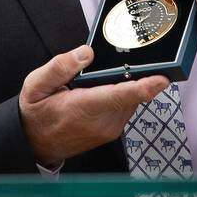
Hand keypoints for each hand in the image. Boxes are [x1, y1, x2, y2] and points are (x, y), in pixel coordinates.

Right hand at [18, 45, 168, 167]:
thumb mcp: (35, 85)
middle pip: (129, 92)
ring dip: (125, 83)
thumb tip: (87, 53)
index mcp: (82, 108)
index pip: (118, 96)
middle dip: (131, 73)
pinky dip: (122, 93)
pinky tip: (104, 88)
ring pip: (130, 98)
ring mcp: (110, 128)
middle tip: (117, 60)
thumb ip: (60, 67)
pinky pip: (127, 105)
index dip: (143, 87)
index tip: (161, 79)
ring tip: (101, 78)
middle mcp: (101, 121)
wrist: (36, 143)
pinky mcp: (114, 130)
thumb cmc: (37, 113)